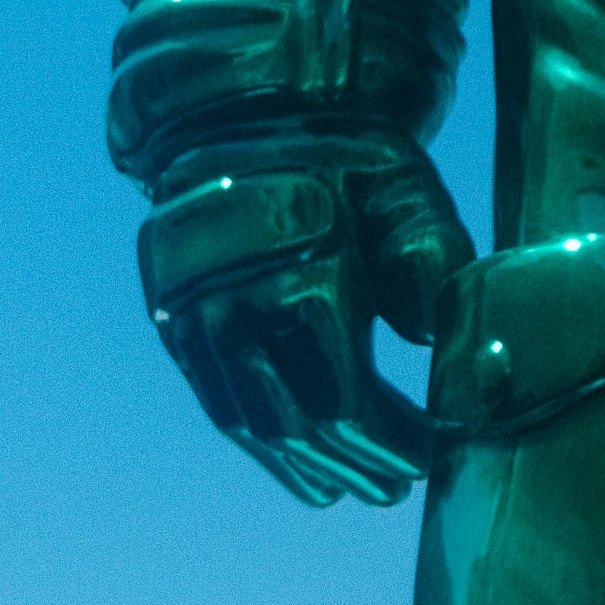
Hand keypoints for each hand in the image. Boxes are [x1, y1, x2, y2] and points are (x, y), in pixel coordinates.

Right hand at [137, 124, 475, 505]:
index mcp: (301, 275)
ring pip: (250, 423)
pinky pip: (217, 400)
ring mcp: (193, 318)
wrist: (241, 113)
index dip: (390, 442)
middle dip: (354, 464)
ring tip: (349, 491)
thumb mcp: (404, 188)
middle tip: (397, 488)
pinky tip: (298, 465)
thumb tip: (423, 339)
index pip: (346, 400)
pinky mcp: (172, 323)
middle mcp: (235, 305)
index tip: (432, 455)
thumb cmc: (344, 158)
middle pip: (299, 423)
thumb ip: (427, 254)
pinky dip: (258, 441)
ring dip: (303, 467)